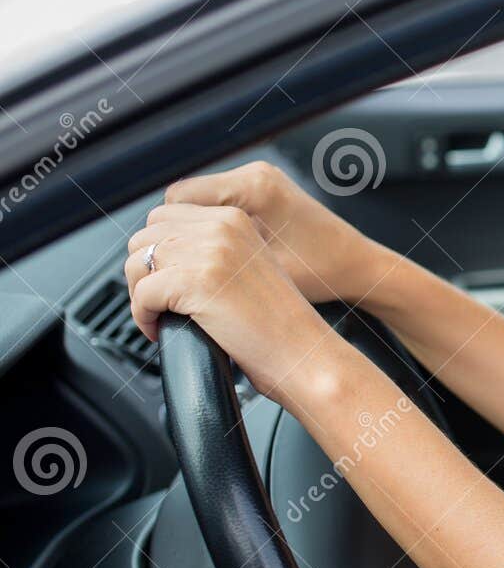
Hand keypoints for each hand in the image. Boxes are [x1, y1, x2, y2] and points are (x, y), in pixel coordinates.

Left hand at [125, 203, 335, 404]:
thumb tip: (161, 252)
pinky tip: (160, 330)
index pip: (164, 215)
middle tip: (157, 300)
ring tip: (159, 315)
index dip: (155, 249)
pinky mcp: (196, 281)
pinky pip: (142, 293)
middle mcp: (221, 228)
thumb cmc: (278, 321)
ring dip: (139, 293)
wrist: (301, 352)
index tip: (162, 276)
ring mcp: (209, 253)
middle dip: (143, 270)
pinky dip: (143, 316)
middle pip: (144, 235)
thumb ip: (212, 248)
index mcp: (234, 219)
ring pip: (137, 262)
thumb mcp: (248, 265)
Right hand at [161, 160, 389, 303]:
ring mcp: (259, 180)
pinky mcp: (263, 191)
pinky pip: (218, 206)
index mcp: (254, 187)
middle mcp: (255, 175)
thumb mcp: (262, 270)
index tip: (166, 266)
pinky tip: (218, 256)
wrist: (358, 265)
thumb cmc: (322, 271)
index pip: (178, 199)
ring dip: (192, 233)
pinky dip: (210, 229)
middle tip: (175, 269)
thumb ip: (215, 263)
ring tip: (195, 265)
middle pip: (184, 200)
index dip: (167, 236)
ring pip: (198, 203)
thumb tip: (168, 270)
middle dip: (175, 234)